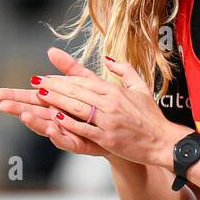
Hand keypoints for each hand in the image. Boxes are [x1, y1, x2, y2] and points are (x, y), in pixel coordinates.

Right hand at [0, 47, 117, 157]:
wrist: (122, 128)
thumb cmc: (101, 105)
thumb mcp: (86, 81)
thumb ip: (69, 68)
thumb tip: (51, 49)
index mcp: (57, 103)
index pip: (32, 97)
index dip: (15, 95)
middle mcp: (58, 117)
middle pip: (34, 112)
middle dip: (17, 108)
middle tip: (1, 104)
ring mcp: (67, 131)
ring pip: (47, 127)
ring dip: (35, 122)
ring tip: (23, 115)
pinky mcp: (80, 142)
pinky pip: (67, 140)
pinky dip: (58, 135)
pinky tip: (51, 129)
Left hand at [29, 54, 180, 167]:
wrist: (163, 141)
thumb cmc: (151, 116)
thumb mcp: (141, 87)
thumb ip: (124, 70)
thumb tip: (108, 59)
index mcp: (116, 90)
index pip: (85, 81)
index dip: (64, 78)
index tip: (47, 77)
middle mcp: (111, 103)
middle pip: (77, 92)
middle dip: (54, 86)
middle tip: (36, 82)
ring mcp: (109, 120)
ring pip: (78, 108)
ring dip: (57, 101)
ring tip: (40, 96)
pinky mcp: (108, 137)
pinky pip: (85, 128)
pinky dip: (69, 123)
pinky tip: (55, 119)